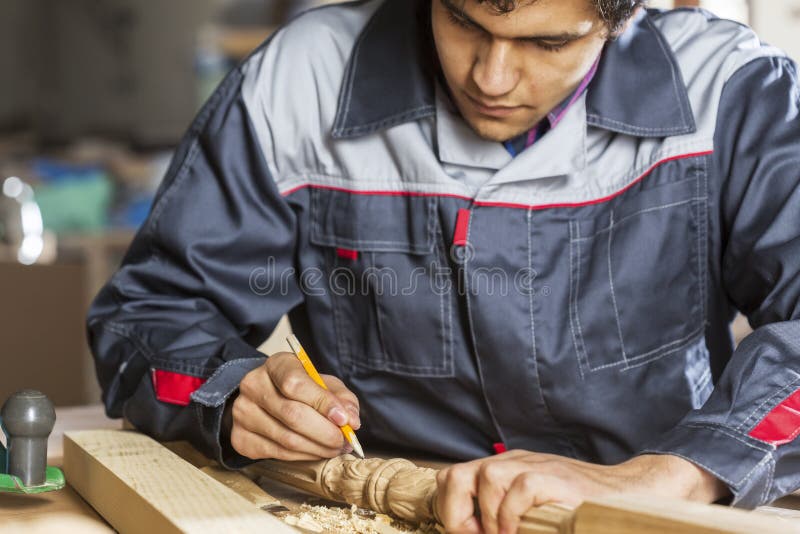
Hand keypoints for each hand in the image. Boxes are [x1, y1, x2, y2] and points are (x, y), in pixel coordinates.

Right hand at [228, 352, 360, 460]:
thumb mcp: (321, 382)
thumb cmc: (299, 388)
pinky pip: (278, 453)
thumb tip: (351, 420)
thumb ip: (340, 397)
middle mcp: (253, 386)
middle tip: (344, 440)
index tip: (345, 419)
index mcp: (276, 365)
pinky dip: (304, 456)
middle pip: (293, 415)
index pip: (296, 384)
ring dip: (318, 448)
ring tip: (335, 447)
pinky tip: (316, 451)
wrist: (264, 397)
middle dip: (326, 433)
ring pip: (287, 439)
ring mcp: (243, 413)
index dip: (323, 403)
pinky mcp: (241, 438)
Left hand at [435, 450, 728, 533]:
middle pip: (456, 475)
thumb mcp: (526, 510)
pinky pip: (521, 488)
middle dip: (455, 513)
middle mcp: (509, 463)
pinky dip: (514, 516)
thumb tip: (473, 530)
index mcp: (498, 470)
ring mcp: (533, 466)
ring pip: (487, 478)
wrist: (621, 493)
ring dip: (489, 518)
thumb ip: (499, 515)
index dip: (448, 510)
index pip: (449, 478)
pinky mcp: (555, 477)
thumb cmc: (571, 507)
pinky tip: (522, 532)